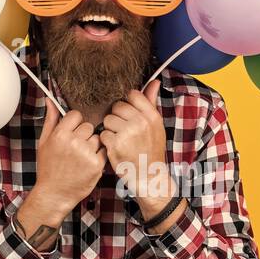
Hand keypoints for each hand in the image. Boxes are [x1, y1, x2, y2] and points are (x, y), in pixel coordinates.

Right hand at [28, 98, 105, 221]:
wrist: (54, 194)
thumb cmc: (48, 168)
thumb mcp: (44, 143)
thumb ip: (50, 120)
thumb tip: (50, 100)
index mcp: (60, 135)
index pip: (76, 115)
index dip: (75, 123)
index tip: (71, 132)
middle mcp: (74, 142)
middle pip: (89, 126)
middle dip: (84, 134)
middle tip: (76, 148)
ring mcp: (87, 154)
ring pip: (97, 138)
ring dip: (92, 145)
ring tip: (81, 157)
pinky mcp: (97, 165)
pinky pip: (103, 150)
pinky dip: (98, 156)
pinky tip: (87, 163)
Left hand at [99, 80, 175, 217]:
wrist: (149, 177)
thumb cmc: (151, 150)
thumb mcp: (156, 126)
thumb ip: (151, 103)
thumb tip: (154, 81)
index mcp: (151, 116)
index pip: (132, 95)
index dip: (127, 105)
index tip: (129, 116)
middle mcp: (140, 122)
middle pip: (117, 106)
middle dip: (117, 118)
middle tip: (124, 131)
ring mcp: (128, 133)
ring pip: (108, 120)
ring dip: (110, 130)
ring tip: (120, 140)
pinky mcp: (115, 144)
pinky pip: (103, 134)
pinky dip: (106, 142)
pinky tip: (115, 149)